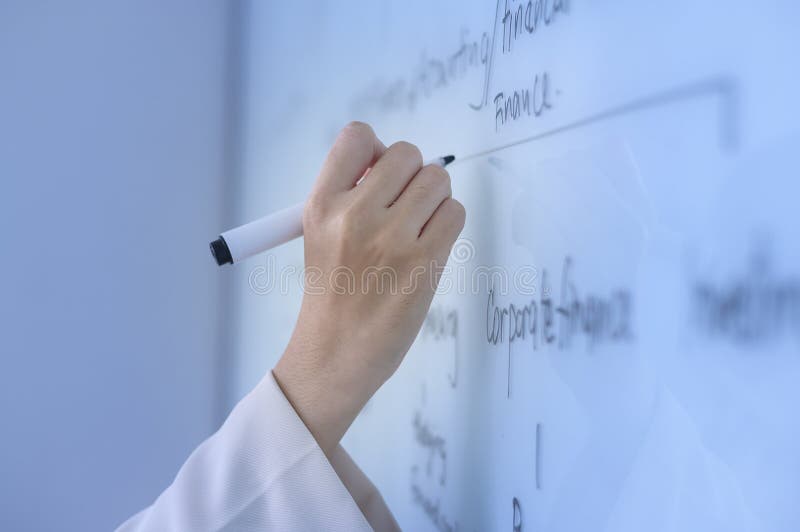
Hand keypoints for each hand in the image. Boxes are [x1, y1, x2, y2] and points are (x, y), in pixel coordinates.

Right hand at [273, 122, 464, 454]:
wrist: (336, 354)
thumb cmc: (332, 295)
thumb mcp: (319, 235)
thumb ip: (349, 194)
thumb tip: (394, 160)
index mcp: (322, 205)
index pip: (358, 136)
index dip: (376, 151)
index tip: (378, 177)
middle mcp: (354, 215)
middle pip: (407, 154)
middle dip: (411, 176)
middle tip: (404, 207)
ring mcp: (391, 239)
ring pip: (437, 180)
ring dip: (434, 199)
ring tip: (418, 228)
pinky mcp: (423, 262)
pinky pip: (455, 212)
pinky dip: (448, 223)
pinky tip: (430, 245)